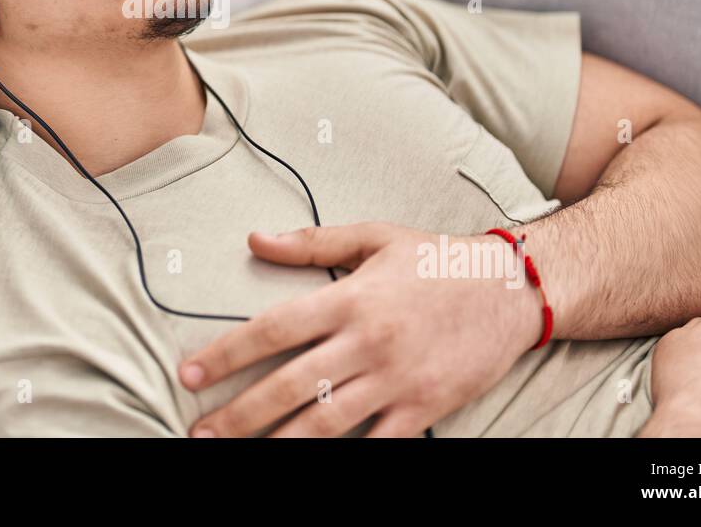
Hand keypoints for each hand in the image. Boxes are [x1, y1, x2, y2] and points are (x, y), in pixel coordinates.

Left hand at [178, 222, 545, 436]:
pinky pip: (380, 444)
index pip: (273, 329)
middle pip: (289, 385)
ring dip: (279, 443)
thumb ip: (311, 243)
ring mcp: (396, 379)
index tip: (189, 374)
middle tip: (199, 432)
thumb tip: (254, 239)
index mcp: (349, 299)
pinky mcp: (424, 406)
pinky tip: (313, 464)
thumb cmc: (436, 259)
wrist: (511, 287)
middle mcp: (367, 342)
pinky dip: (349, 458)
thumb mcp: (373, 237)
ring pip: (326, 423)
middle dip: (238, 414)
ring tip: (240, 456)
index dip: (226, 354)